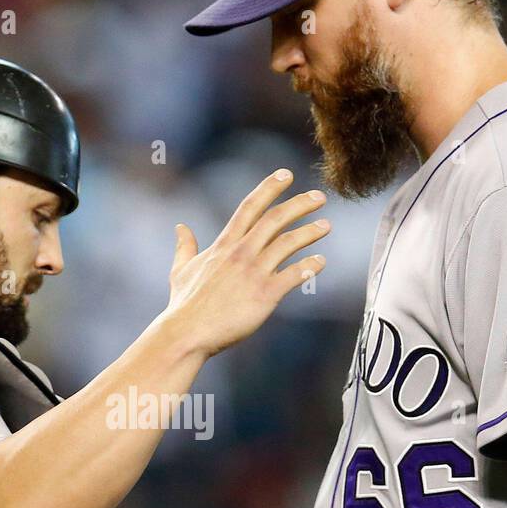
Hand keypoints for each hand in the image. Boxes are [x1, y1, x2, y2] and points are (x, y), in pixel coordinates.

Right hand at [163, 169, 328, 357]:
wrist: (188, 333)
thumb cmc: (184, 305)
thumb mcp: (181, 270)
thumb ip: (185, 246)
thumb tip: (180, 227)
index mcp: (224, 245)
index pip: (250, 207)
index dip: (269, 188)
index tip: (285, 174)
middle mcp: (241, 253)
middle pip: (275, 219)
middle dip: (299, 205)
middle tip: (319, 197)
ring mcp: (253, 273)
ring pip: (288, 243)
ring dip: (310, 232)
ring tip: (326, 226)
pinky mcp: (264, 295)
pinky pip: (293, 275)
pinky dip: (309, 267)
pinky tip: (320, 262)